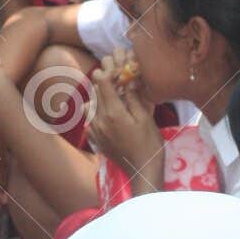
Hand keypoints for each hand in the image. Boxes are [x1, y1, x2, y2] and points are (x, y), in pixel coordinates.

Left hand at [89, 54, 164, 193]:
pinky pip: (89, 120)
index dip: (107, 72)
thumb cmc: (149, 143)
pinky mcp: (95, 139)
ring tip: (112, 98)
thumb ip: (134, 98)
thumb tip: (127, 80)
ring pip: (90, 105)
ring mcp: (95, 131)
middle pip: (95, 92)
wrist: (142, 170)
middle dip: (104, 83)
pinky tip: (107, 115)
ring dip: (99, 98)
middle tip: (115, 79)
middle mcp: (99, 120)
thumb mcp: (145, 118)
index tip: (114, 69)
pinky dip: (96, 113)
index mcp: (113, 113)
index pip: (102, 83)